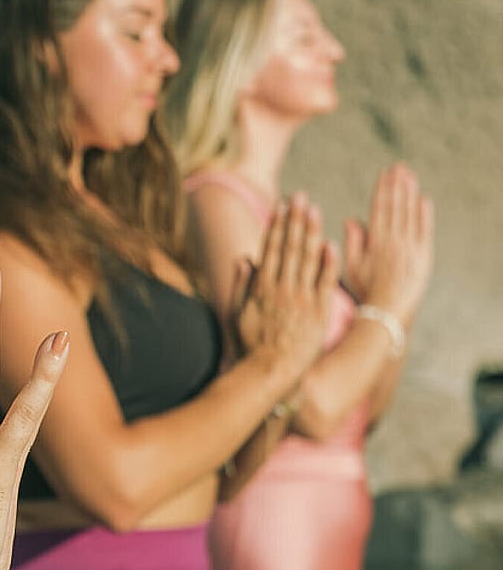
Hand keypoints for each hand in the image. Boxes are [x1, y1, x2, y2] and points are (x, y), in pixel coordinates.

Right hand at [232, 194, 339, 381]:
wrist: (271, 372)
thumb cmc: (251, 346)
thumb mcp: (237, 313)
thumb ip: (242, 284)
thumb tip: (244, 258)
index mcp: (262, 287)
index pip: (271, 249)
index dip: (277, 225)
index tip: (283, 206)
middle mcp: (281, 289)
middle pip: (289, 247)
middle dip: (295, 220)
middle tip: (301, 196)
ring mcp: (301, 299)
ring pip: (307, 259)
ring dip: (311, 232)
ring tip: (315, 210)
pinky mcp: (318, 312)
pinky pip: (325, 283)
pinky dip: (328, 263)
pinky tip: (332, 243)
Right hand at [344, 163, 433, 324]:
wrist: (389, 310)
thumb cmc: (366, 289)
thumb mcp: (351, 266)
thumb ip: (352, 241)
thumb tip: (350, 218)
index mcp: (375, 242)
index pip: (379, 209)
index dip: (382, 189)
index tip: (383, 174)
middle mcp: (394, 242)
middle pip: (396, 207)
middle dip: (397, 185)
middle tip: (399, 167)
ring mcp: (410, 248)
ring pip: (411, 214)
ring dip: (410, 193)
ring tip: (410, 175)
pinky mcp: (424, 255)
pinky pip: (425, 230)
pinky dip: (425, 214)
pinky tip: (424, 199)